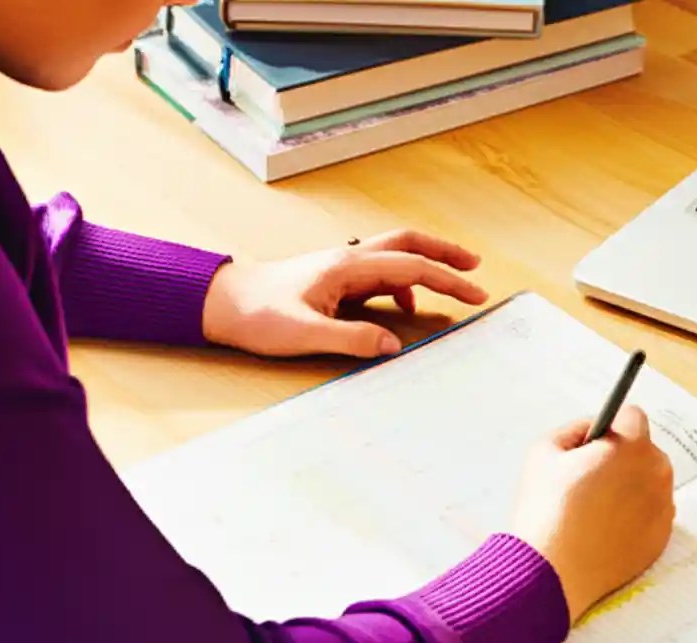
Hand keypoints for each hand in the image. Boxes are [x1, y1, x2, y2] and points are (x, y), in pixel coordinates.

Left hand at [202, 229, 488, 356]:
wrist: (220, 302)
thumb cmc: (255, 315)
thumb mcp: (304, 334)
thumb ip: (352, 338)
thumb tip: (392, 344)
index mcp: (346, 267)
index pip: (410, 267)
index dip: (447, 279)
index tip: (476, 293)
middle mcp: (347, 258)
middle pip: (408, 243)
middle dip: (445, 253)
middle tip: (475, 267)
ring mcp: (340, 265)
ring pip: (394, 255)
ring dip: (426, 265)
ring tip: (452, 283)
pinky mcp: (333, 278)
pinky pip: (379, 274)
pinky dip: (402, 285)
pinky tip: (403, 310)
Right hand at [512, 406, 674, 624]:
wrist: (553, 572)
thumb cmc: (545, 510)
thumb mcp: (544, 450)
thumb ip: (575, 428)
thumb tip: (593, 430)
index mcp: (631, 446)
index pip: (631, 416)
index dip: (607, 428)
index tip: (591, 446)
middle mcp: (656, 474)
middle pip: (644, 450)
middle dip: (621, 457)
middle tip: (587, 480)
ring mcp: (663, 509)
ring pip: (648, 483)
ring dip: (629, 486)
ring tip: (593, 509)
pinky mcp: (661, 539)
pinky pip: (651, 514)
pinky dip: (633, 517)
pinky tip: (603, 530)